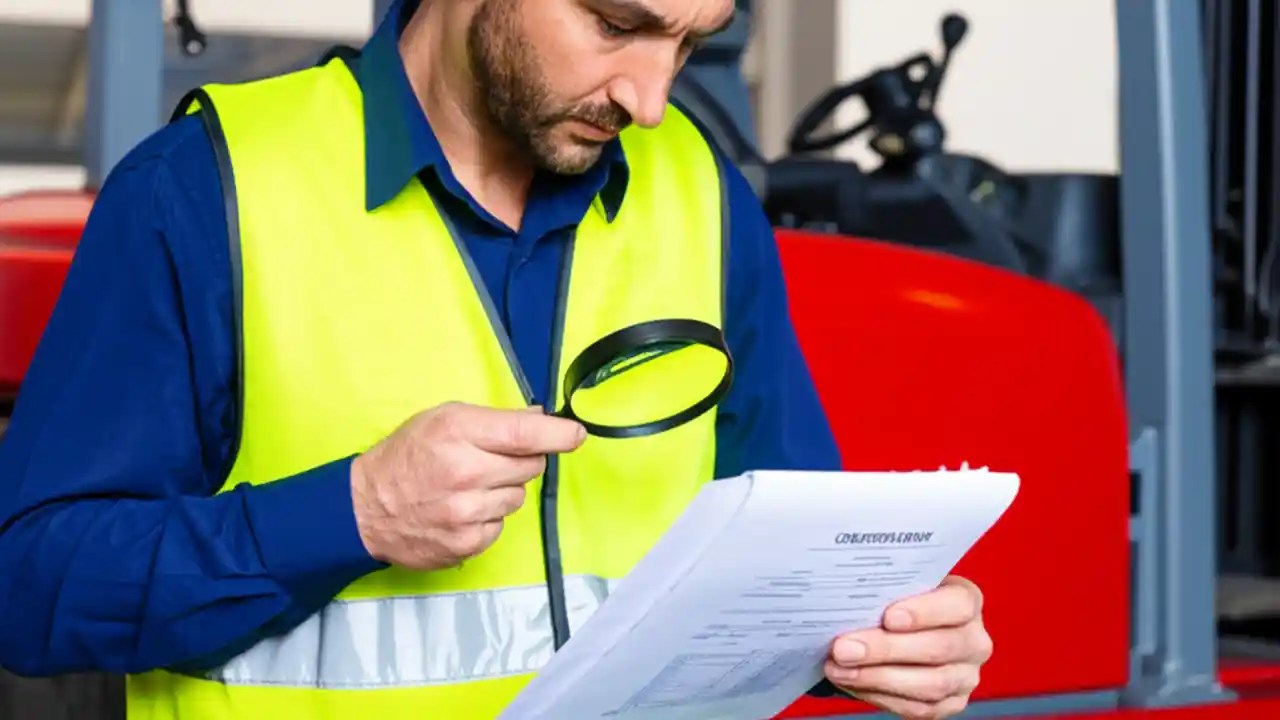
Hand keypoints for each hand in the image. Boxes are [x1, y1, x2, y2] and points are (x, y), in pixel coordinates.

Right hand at [350, 402, 586, 569]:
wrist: (364, 508)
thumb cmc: (406, 457)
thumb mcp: (443, 420)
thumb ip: (493, 420)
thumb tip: (541, 419)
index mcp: (459, 433)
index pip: (524, 433)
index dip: (558, 434)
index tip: (575, 435)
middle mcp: (466, 472)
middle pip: (531, 466)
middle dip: (521, 461)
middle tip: (491, 461)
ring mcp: (467, 512)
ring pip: (518, 498)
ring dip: (502, 491)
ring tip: (469, 488)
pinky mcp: (467, 544)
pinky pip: (501, 526)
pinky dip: (488, 518)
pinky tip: (462, 510)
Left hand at [824, 575, 991, 719]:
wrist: (900, 631)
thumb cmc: (896, 601)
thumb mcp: (896, 586)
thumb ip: (882, 590)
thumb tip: (844, 596)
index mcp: (966, 601)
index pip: (958, 604)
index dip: (924, 611)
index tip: (888, 617)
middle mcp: (974, 640)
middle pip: (938, 648)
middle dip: (885, 649)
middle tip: (844, 648)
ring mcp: (965, 675)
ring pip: (929, 684)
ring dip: (877, 677)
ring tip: (840, 668)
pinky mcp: (951, 703)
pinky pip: (918, 707)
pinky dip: (880, 695)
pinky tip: (853, 682)